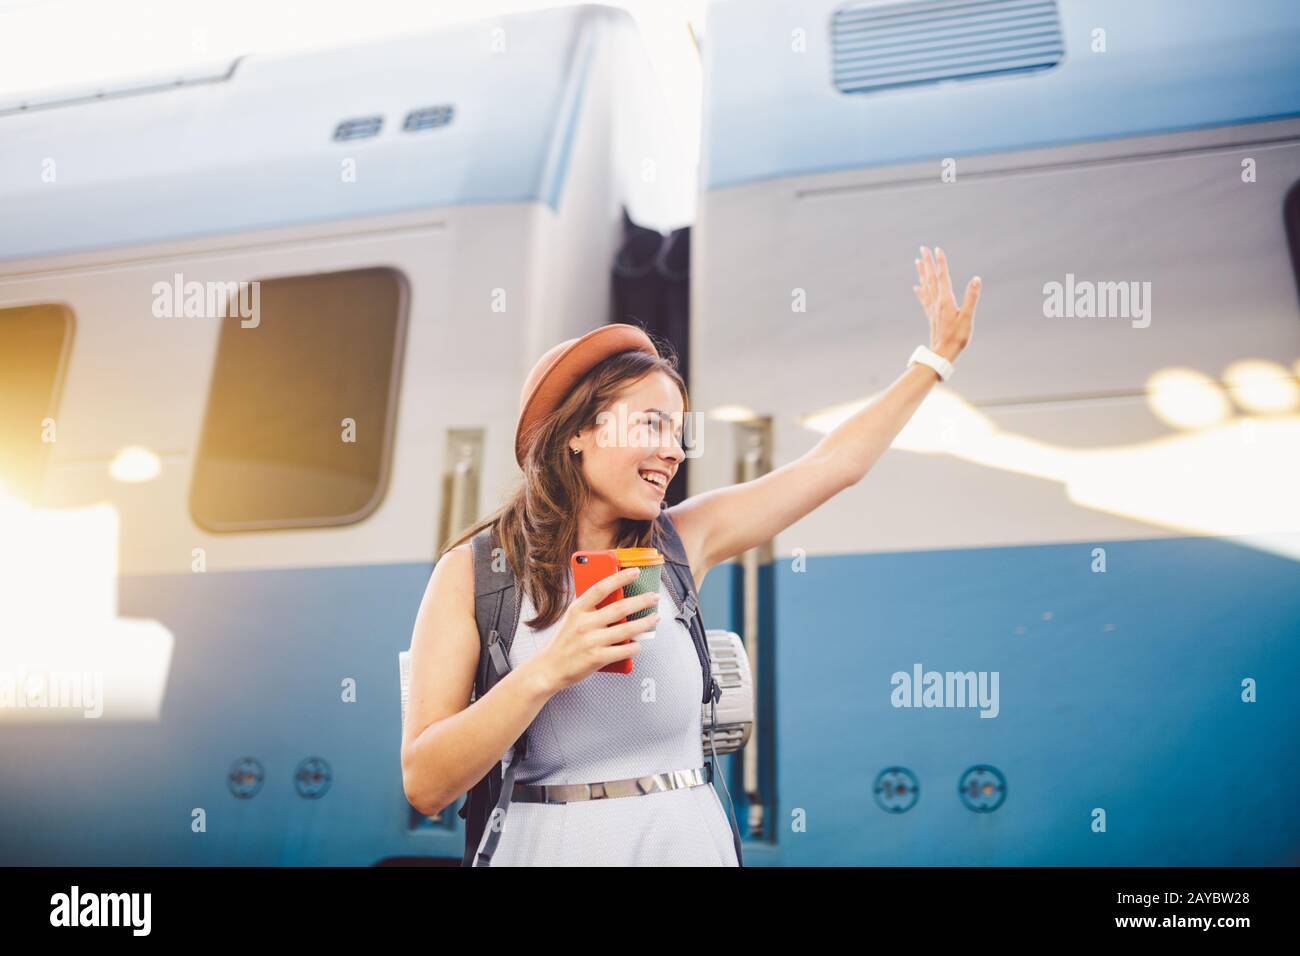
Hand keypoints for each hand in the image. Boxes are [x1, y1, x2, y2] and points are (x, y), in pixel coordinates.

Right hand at [531, 567, 659, 693]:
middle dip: (641, 601)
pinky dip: (635, 646)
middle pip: (619, 608)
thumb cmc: (563, 643)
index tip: (635, 572)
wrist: (549, 668)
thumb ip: (590, 608)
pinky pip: (623, 650)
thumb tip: (616, 598)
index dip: (619, 578)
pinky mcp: (597, 658)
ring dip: (644, 623)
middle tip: (653, 597)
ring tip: (654, 618)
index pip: (601, 588)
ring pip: (626, 630)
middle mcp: (585, 624)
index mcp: (577, 609)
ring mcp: (591, 641)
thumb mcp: (572, 618)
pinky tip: (639, 643)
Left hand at [913, 246, 980, 364]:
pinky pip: (924, 299)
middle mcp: (936, 301)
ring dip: (922, 273)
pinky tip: (916, 286)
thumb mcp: (968, 317)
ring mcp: (932, 308)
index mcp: (946, 300)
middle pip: (931, 278)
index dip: (941, 262)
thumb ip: (972, 297)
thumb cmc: (958, 337)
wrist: (943, 353)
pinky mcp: (931, 315)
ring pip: (926, 286)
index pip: (943, 276)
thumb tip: (976, 279)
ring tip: (917, 261)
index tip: (937, 249)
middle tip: (922, 248)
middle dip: (928, 262)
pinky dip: (920, 291)